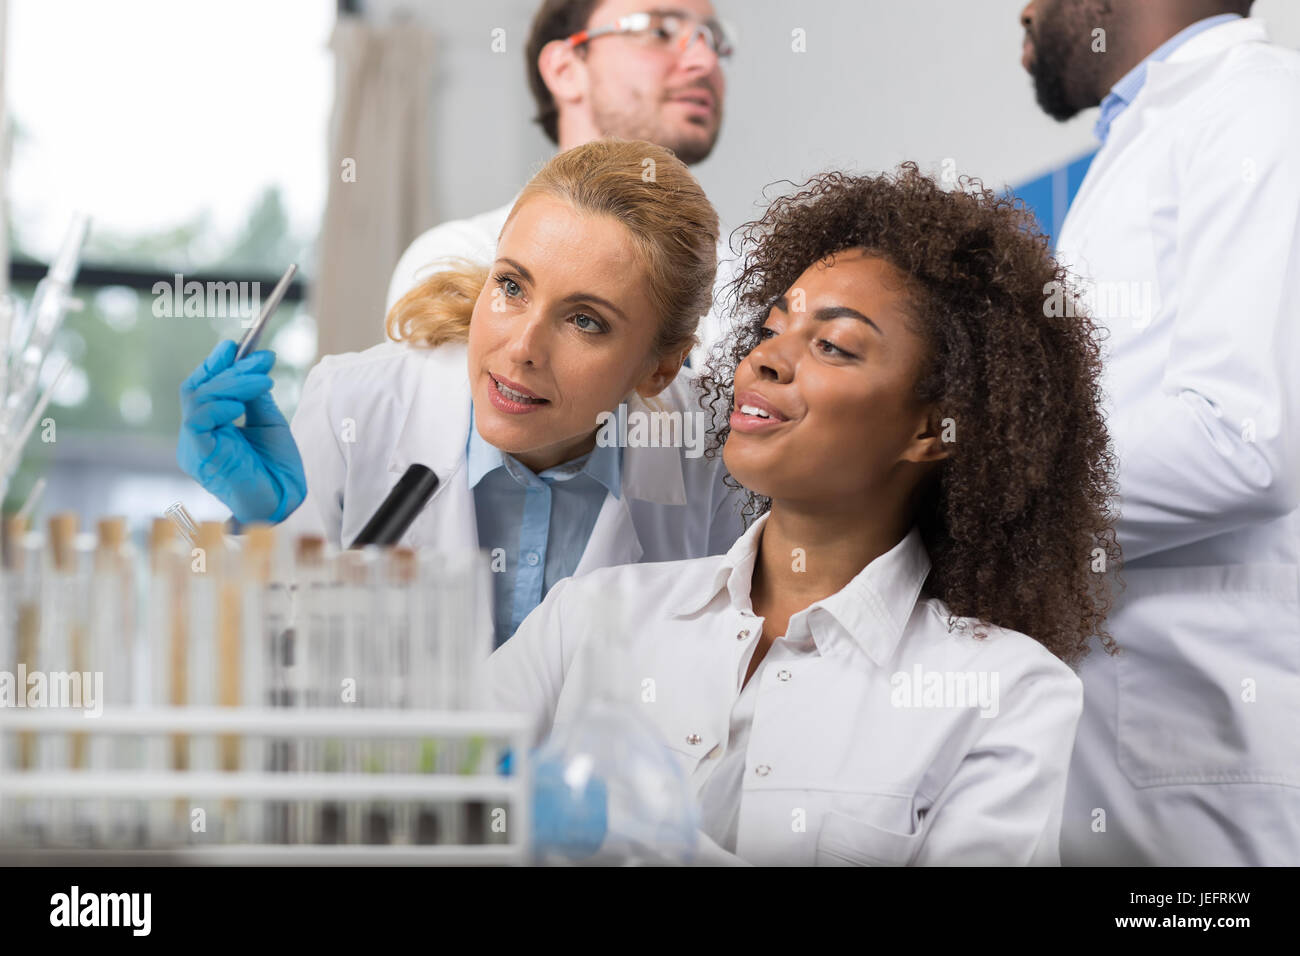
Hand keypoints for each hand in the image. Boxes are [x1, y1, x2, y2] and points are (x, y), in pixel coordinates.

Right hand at [177, 340, 306, 523]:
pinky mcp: (198, 454)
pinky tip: (240, 404)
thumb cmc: (276, 468)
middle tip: (263, 359)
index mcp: (211, 426)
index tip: (236, 344)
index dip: (216, 363)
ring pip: (199, 398)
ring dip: (234, 383)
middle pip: (200, 387)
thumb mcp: (269, 422)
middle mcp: (197, 434)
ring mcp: (194, 445)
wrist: (283, 501)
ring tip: (264, 380)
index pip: (204, 386)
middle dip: (232, 368)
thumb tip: (254, 364)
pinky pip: (197, 420)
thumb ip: (255, 396)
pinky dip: (218, 405)